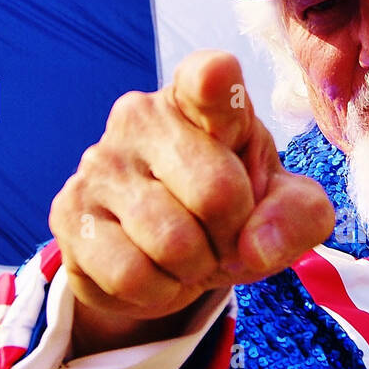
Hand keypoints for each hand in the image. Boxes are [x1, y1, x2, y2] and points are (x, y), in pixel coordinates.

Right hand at [49, 51, 334, 354]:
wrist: (169, 256)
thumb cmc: (233, 211)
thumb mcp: (283, 209)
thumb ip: (300, 215)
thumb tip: (257, 246)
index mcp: (202, 100)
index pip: (209, 77)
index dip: (216, 83)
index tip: (219, 88)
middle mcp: (141, 116)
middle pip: (217, 193)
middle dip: (234, 236)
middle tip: (225, 237)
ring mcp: (99, 163)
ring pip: (172, 243)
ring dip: (196, 268)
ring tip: (190, 254)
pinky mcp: (68, 214)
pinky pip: (130, 274)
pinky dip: (159, 291)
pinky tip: (156, 272)